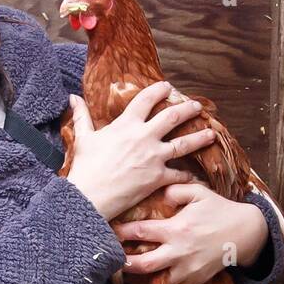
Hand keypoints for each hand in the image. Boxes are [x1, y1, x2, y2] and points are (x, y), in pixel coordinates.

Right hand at [66, 80, 214, 221]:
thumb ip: (82, 116)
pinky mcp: (158, 178)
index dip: (159, 90)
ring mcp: (153, 157)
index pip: (146, 99)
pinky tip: (195, 175)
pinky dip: (188, 176)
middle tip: (196, 107)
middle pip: (172, 117)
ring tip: (211, 133)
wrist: (89, 196)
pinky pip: (178, 175)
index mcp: (126, 124)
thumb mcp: (83, 138)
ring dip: (199, 137)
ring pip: (183, 144)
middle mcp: (144, 137)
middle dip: (187, 109)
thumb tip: (72, 97)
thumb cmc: (85, 168)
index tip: (168, 86)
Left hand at [112, 182, 269, 283]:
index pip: (141, 232)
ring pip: (158, 281)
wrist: (246, 232)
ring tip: (135, 271)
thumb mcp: (199, 193)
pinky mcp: (197, 279)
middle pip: (143, 265)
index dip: (122, 233)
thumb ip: (176, 190)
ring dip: (146, 277)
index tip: (110, 232)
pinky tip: (159, 277)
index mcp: (176, 228)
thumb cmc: (220, 210)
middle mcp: (179, 251)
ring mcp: (188, 269)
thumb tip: (158, 192)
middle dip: (125, 264)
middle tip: (114, 261)